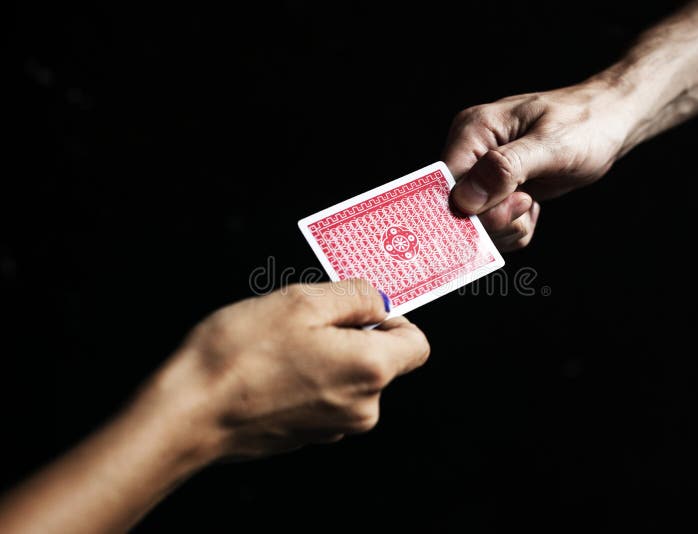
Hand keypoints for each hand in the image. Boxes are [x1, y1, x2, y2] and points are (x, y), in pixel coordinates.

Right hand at [155, 279, 429, 459]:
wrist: (189, 412)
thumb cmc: (239, 355)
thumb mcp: (302, 300)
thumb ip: (356, 295)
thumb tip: (379, 301)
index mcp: (370, 370)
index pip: (417, 343)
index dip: (393, 318)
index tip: (359, 308)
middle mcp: (362, 407)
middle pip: (381, 359)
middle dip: (351, 334)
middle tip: (304, 321)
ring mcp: (335, 426)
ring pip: (348, 376)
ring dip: (326, 355)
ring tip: (281, 346)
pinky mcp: (309, 436)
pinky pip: (325, 396)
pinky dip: (309, 378)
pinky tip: (272, 368)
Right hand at [443, 78, 633, 250]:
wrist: (611, 123)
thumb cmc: (586, 124)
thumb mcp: (551, 146)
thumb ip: (506, 169)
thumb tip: (466, 199)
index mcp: (473, 131)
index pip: (445, 182)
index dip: (465, 210)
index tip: (500, 216)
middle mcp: (470, 151)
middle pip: (457, 209)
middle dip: (493, 221)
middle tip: (526, 204)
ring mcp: (481, 173)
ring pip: (475, 224)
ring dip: (506, 227)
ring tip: (531, 205)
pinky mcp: (496, 191)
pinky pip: (493, 226)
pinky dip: (514, 227)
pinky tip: (532, 208)